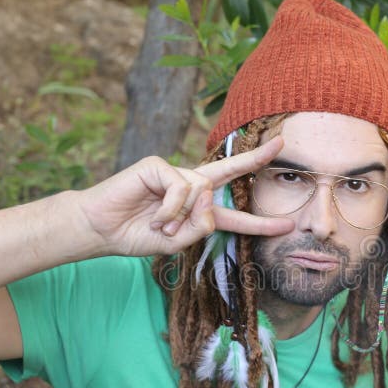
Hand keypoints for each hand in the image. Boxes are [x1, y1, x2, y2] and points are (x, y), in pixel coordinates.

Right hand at [75, 137, 293, 256]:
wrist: (100, 229)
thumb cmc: (136, 235)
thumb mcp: (175, 242)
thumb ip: (198, 227)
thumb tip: (209, 198)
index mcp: (198, 209)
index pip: (234, 214)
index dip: (260, 222)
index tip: (287, 224)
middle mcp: (191, 187)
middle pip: (230, 171)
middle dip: (256, 159)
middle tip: (281, 145)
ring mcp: (175, 174)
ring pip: (201, 191)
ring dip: (181, 217)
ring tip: (159, 227)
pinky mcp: (158, 165)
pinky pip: (180, 188)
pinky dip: (170, 209)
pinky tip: (154, 217)